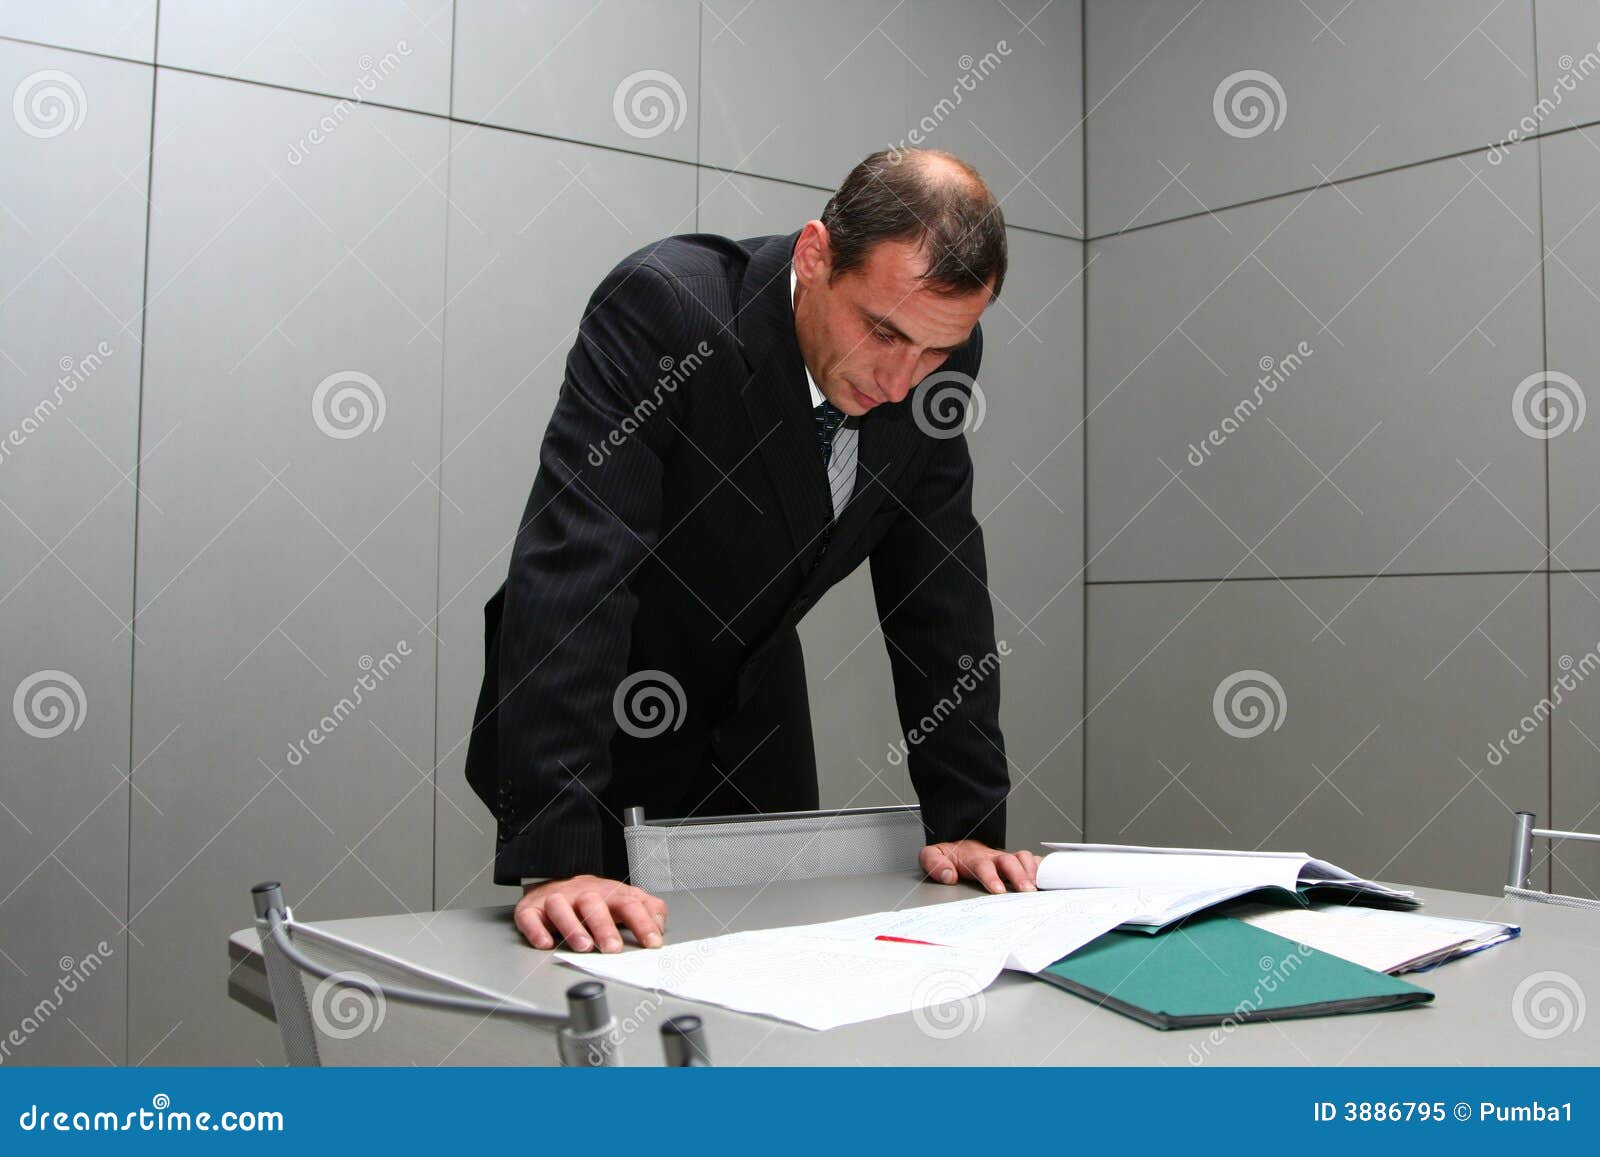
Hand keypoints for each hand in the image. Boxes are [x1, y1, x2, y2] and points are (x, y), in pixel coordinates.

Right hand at [514, 874, 667, 952]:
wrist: (556, 879)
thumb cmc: (595, 898)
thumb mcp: (625, 900)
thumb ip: (648, 910)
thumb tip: (659, 925)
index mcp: (609, 893)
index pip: (629, 904)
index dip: (642, 923)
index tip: (652, 942)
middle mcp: (583, 894)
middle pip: (594, 904)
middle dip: (604, 926)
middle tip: (613, 948)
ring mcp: (557, 899)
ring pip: (562, 907)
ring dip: (572, 927)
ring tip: (583, 946)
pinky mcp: (531, 909)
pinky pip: (531, 917)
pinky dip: (536, 930)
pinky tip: (545, 943)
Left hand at [920, 840, 1039, 893]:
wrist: (962, 845)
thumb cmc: (952, 856)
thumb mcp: (933, 855)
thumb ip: (934, 863)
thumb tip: (947, 875)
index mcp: (974, 857)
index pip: (983, 865)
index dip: (991, 877)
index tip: (997, 890)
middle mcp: (993, 856)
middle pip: (1009, 861)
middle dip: (1019, 876)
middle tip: (1026, 891)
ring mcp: (1006, 858)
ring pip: (1023, 859)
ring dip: (1031, 872)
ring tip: (1038, 887)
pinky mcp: (1016, 862)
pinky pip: (1032, 861)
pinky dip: (1041, 867)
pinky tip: (1048, 878)